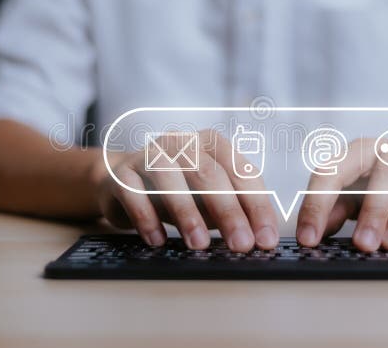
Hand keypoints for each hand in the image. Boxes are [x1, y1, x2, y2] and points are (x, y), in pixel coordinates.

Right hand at [95, 129, 279, 251]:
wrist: (121, 183)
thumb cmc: (178, 192)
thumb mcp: (209, 199)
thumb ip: (232, 211)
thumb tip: (257, 239)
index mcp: (212, 143)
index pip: (241, 172)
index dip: (257, 206)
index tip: (266, 239)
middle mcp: (182, 142)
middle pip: (209, 173)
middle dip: (228, 212)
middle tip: (241, 245)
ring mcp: (149, 153)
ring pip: (169, 177)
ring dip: (186, 213)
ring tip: (199, 244)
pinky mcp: (121, 172)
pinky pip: (133, 191)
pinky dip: (146, 216)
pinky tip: (157, 240)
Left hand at [296, 136, 387, 250]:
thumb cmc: (383, 180)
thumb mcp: (353, 192)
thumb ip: (333, 209)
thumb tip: (313, 233)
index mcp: (357, 151)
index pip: (331, 172)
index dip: (317, 205)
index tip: (308, 239)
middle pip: (383, 173)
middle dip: (373, 211)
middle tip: (363, 245)